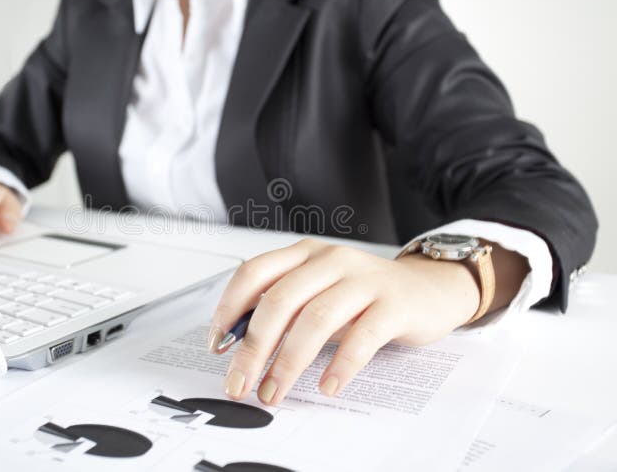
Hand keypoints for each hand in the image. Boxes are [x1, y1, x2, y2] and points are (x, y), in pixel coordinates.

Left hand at [208, 239, 485, 404]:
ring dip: (289, 362)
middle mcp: (330, 260)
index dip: (229, 309)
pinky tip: (327, 385)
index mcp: (305, 254)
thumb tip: (239, 344)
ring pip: (316, 319)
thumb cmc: (364, 295)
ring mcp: (363, 280)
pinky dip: (340, 365)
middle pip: (280, 301)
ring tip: (275, 391)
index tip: (218, 345)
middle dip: (253, 347)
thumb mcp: (318, 291)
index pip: (254, 273)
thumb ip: (284, 308)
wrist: (428, 288)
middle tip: (241, 382)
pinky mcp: (393, 304)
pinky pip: (362, 337)